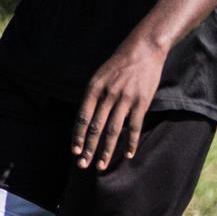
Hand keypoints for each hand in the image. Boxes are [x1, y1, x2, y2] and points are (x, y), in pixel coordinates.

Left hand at [73, 34, 166, 170]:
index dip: (77, 136)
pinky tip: (127, 155)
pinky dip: (130, 142)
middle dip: (87, 148)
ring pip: (113, 130)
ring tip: (100, 165)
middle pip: (95, 128)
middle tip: (82, 165)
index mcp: (93, 89)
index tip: (74, 151)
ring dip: (106, 150)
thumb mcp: (98, 77)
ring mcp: (125, 100)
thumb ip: (92, 97)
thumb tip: (85, 119)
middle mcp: (107, 96)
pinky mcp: (141, 102)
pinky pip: (134, 126)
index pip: (82, 118)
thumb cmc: (117, 65)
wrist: (142, 51)